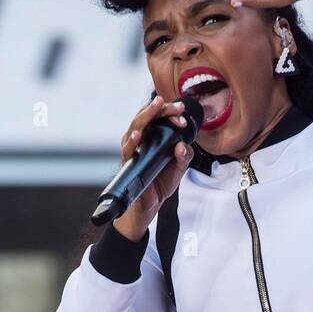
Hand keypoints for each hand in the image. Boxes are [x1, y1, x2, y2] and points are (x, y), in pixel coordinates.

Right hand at [112, 96, 194, 240]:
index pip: (159, 117)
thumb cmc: (161, 182)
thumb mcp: (179, 168)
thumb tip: (182, 146)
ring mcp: (133, 148)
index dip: (170, 111)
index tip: (182, 112)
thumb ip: (184, 156)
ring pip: (136, 125)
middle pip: (148, 116)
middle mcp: (141, 139)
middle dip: (162, 108)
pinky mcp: (128, 162)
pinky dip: (132, 140)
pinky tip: (138, 134)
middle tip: (176, 106)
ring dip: (147, 115)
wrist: (151, 205)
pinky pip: (128, 149)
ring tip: (157, 106)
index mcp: (153, 136)